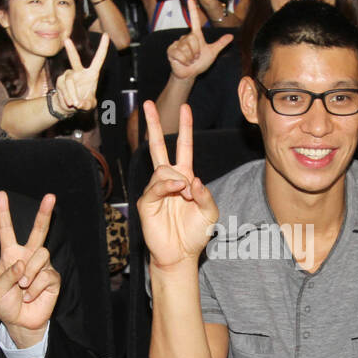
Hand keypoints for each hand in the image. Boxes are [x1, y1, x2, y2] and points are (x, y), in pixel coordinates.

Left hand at [0, 192, 59, 348]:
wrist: (20, 322)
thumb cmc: (5, 304)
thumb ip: (7, 274)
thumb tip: (22, 264)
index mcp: (10, 255)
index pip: (6, 231)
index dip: (3, 213)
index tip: (0, 195)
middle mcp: (28, 257)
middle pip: (38, 230)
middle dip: (44, 213)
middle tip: (50, 197)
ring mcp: (42, 267)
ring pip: (41, 254)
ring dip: (29, 273)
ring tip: (23, 287)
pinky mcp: (53, 279)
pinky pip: (46, 275)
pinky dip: (35, 287)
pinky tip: (30, 296)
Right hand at [53, 34, 110, 113]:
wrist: (69, 106)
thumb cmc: (83, 103)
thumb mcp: (89, 106)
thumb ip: (86, 105)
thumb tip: (79, 103)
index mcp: (92, 74)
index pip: (98, 59)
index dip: (103, 47)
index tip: (106, 35)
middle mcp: (79, 72)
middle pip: (74, 60)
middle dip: (71, 50)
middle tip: (66, 40)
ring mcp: (69, 75)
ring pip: (69, 82)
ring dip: (72, 94)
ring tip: (74, 103)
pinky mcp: (60, 80)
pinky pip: (63, 88)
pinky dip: (67, 96)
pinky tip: (69, 102)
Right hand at [136, 100, 218, 270]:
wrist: (181, 254)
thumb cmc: (195, 233)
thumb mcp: (210, 212)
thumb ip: (205, 194)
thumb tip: (192, 179)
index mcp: (185, 177)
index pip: (183, 147)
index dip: (184, 128)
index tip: (186, 108)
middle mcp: (168, 180)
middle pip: (158, 146)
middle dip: (153, 124)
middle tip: (147, 104)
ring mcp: (155, 190)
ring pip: (162, 169)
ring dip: (177, 180)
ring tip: (185, 196)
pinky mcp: (147, 202)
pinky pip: (156, 186)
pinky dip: (168, 185)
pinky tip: (178, 190)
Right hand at [167, 0, 232, 80]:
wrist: (190, 74)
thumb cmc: (200, 63)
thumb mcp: (212, 53)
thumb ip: (220, 44)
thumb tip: (231, 36)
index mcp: (195, 36)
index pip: (195, 20)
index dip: (193, 10)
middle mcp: (186, 37)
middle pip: (193, 39)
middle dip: (197, 51)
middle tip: (195, 57)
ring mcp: (177, 43)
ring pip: (186, 48)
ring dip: (190, 58)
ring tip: (189, 60)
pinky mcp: (171, 50)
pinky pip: (180, 53)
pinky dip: (184, 61)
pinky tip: (183, 62)